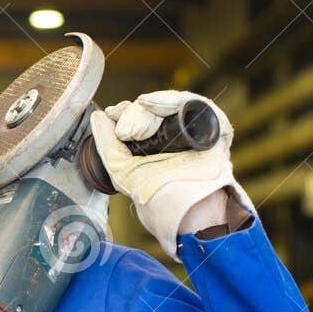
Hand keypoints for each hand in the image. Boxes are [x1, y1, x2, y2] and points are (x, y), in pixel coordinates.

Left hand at [89, 90, 254, 255]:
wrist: (183, 211)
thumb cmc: (157, 199)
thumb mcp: (123, 171)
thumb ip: (107, 145)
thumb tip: (97, 116)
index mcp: (158, 143)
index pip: (141, 116)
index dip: (125, 113)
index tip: (111, 116)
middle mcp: (178, 134)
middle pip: (154, 108)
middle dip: (133, 115)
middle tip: (125, 134)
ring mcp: (197, 129)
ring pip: (170, 102)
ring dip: (146, 112)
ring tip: (134, 132)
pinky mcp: (215, 125)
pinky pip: (195, 103)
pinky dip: (169, 100)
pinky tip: (151, 105)